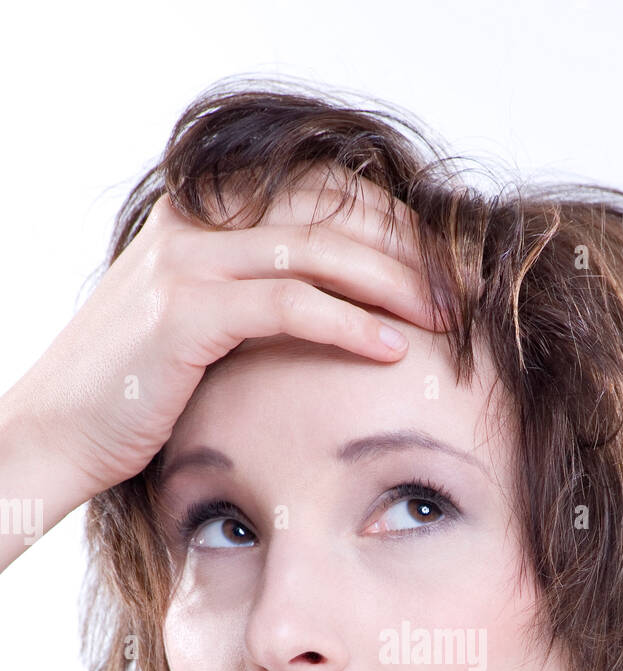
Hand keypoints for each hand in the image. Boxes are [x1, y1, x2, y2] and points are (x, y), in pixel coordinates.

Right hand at [0, 171, 441, 498]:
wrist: (56, 432)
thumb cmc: (137, 390)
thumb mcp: (202, 322)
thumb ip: (258, 292)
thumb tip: (346, 304)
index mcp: (205, 208)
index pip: (322, 187)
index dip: (394, 220)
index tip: (447, 265)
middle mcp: (197, 218)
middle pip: (332, 208)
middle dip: (411, 247)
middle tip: (467, 289)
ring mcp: (188, 258)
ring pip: (319, 248)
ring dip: (396, 282)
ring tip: (449, 319)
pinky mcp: (185, 312)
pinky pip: (288, 305)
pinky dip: (349, 324)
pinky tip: (393, 350)